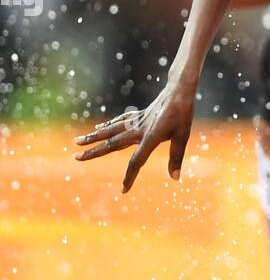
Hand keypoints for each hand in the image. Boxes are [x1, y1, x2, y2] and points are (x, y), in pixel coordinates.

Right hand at [74, 80, 195, 193]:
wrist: (179, 89)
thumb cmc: (183, 114)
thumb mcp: (183, 136)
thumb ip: (176, 157)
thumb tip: (175, 178)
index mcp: (150, 137)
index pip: (137, 161)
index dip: (130, 176)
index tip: (123, 190)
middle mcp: (138, 129)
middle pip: (112, 144)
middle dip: (94, 152)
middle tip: (76, 157)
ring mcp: (136, 121)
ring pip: (110, 131)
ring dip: (93, 137)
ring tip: (77, 141)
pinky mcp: (138, 115)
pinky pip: (119, 121)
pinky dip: (107, 126)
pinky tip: (98, 128)